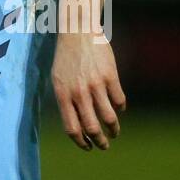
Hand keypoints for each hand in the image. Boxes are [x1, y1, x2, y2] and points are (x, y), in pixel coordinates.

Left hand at [51, 30, 126, 150]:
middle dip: (100, 142)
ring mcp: (96, 85)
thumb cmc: (67, 58)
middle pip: (92, 128)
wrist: (78, 32)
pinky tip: (119, 108)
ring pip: (109, 119)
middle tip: (104, 145)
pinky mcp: (111, 76)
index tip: (88, 147)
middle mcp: (79, 92)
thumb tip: (76, 126)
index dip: (81, 143)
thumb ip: (66, 101)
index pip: (72, 128)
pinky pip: (119, 101)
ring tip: (114, 132)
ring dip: (114, 130)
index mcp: (63, 95)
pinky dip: (120, 108)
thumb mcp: (58, 79)